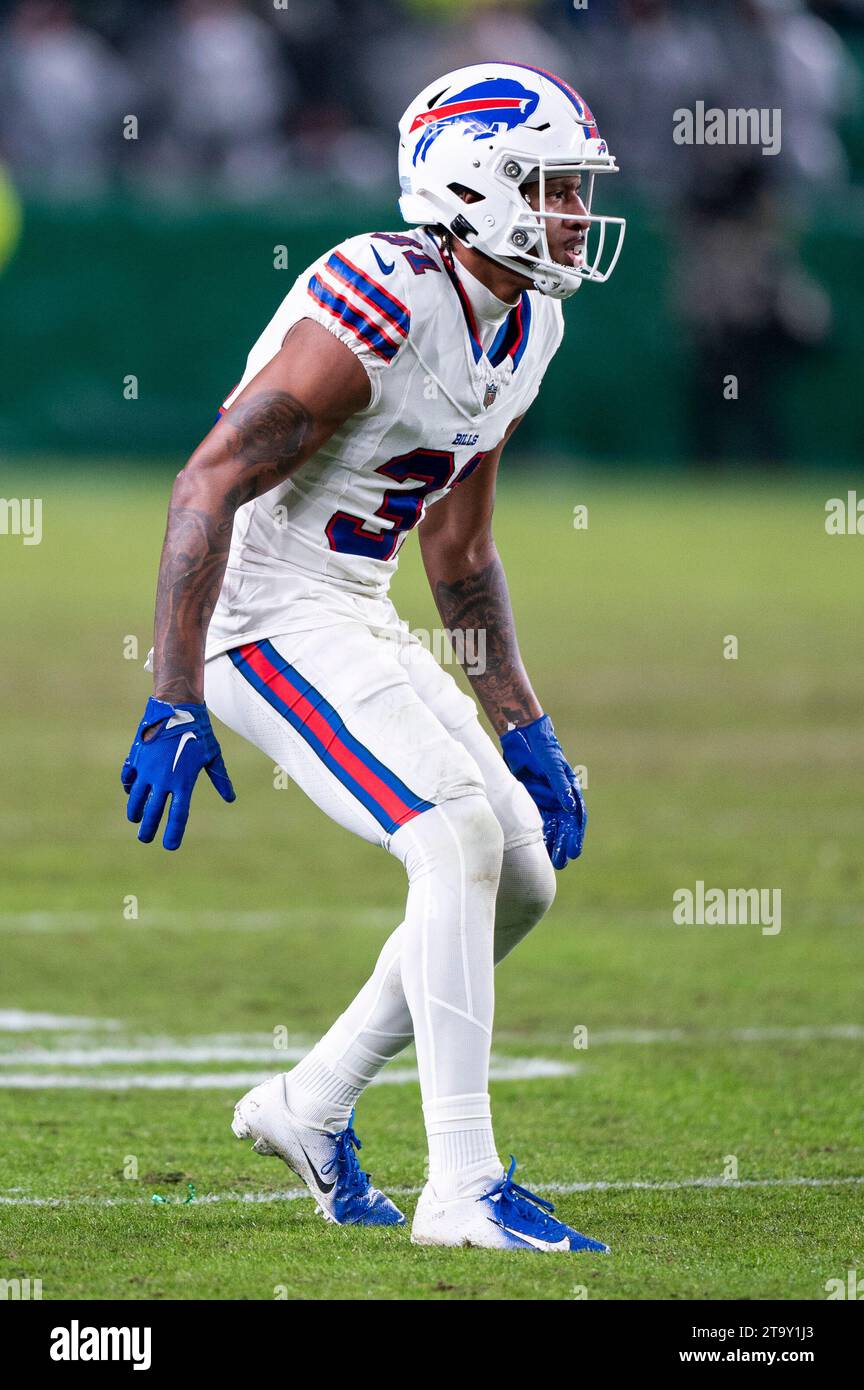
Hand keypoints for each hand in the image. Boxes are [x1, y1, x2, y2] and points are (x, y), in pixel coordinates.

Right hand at [121, 697, 234, 850]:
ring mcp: (147, 769)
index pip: (177, 815)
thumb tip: (231, 798)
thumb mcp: (213, 755)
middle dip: (148, 828)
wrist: (176, 707)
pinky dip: (129, 787)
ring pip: (136, 798)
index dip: (173, 833)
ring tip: (136, 819)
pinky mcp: (137, 758)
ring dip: (135, 810)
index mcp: (184, 781)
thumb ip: (220, 779)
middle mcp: (163, 779)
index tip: (169, 847)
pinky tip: (131, 791)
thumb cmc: (199, 731)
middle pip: (153, 811)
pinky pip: (129, 778)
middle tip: (145, 839)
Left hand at [500, 713, 585, 869]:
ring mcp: (545, 800)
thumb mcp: (553, 767)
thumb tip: (569, 807)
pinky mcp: (531, 799)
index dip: (576, 835)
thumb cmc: (544, 750)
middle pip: (564, 826)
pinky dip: (538, 833)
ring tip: (553, 861)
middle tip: (562, 862)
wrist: (524, 737)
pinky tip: (537, 847)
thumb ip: (561, 786)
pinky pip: (535, 820)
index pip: (576, 818)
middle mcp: (559, 799)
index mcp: (570, 791)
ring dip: (552, 843)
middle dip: (564, 844)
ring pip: (551, 826)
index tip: (574, 852)